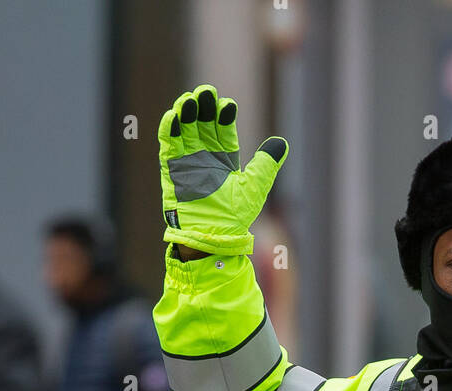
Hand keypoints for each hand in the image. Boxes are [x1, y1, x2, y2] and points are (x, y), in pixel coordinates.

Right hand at [158, 84, 287, 256]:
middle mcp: (204, 159)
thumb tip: (282, 143)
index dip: (223, 115)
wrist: (214, 237)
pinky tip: (173, 116)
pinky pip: (169, 147)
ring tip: (190, 100)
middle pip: (202, 125)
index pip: (222, 130)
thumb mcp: (255, 186)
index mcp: (224, 161)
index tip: (228, 105)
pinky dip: (169, 131)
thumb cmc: (235, 217)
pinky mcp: (173, 172)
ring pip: (184, 131)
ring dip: (185, 114)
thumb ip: (266, 163)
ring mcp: (187, 164)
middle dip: (203, 107)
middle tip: (206, 92)